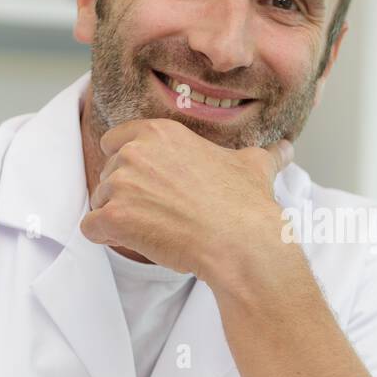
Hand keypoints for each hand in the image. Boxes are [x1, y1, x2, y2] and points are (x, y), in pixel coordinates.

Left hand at [80, 118, 293, 280]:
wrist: (241, 244)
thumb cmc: (246, 205)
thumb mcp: (255, 167)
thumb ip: (265, 154)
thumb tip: (286, 149)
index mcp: (160, 133)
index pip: (118, 139)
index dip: (129, 163)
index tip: (149, 183)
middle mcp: (135, 152)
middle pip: (109, 172)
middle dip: (127, 193)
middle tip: (159, 212)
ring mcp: (121, 184)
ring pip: (100, 200)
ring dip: (119, 217)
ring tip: (154, 229)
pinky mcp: (114, 217)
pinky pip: (91, 228)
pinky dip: (106, 238)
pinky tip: (136, 242)